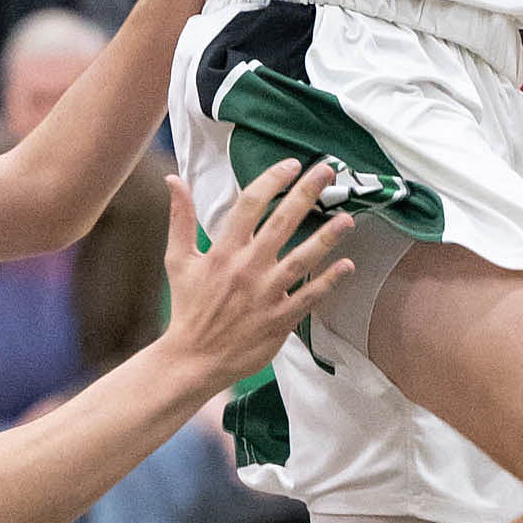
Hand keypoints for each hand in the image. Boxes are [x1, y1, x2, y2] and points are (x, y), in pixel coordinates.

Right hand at [161, 160, 352, 388]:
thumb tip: (175, 179)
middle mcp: (246, 268)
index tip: (291, 164)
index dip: (272, 180)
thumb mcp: (178, 260)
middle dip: (306, 194)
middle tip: (328, 171)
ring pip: (302, 259)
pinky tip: (347, 265)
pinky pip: (309, 297)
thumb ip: (181, 218)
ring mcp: (265, 294)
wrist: (193, 358)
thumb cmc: (188, 307)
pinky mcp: (279, 319)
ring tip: (348, 218)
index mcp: (222, 251)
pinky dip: (329, 282)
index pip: (250, 204)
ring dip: (327, 238)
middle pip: (282, 223)